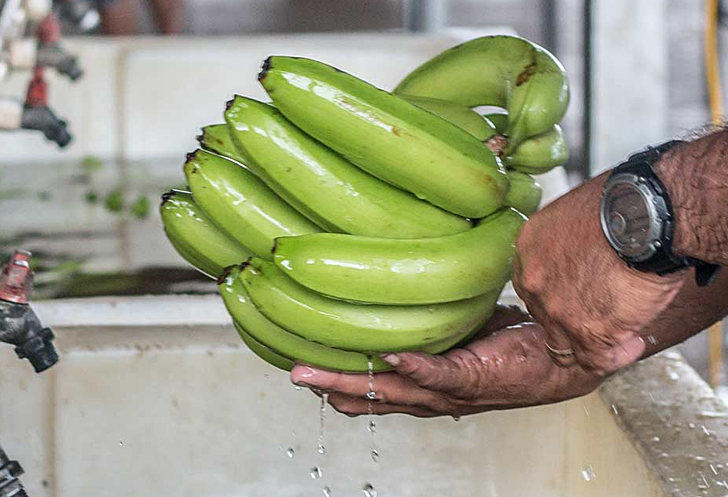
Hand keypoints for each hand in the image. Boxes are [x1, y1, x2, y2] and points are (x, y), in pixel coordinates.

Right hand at [289, 306, 604, 417]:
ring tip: (317, 376)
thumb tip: (416, 284)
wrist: (563, 358)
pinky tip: (387, 359)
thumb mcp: (466, 327)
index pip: (373, 387)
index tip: (306, 367)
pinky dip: (411, 368)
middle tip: (297, 376)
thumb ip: (439, 318)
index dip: (339, 381)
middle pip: (369, 396)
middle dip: (331, 387)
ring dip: (351, 384)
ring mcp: (448, 391)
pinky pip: (435, 376)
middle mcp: (431, 394)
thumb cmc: (516, 343)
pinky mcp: (470, 380)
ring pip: (389, 393)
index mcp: (426, 383)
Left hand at [512, 173, 684, 374]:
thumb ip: (565, 240)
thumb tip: (579, 250)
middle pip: (543, 313)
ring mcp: (555, 310)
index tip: (576, 292)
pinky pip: (596, 359)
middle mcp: (533, 280)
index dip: (554, 291)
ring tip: (618, 331)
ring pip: (562, 344)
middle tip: (599, 312)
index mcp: (528, 247)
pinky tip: (633, 341)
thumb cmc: (624, 201)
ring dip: (589, 341)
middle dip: (570, 316)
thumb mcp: (575, 211)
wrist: (650, 214)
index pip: (531, 283)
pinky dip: (617, 354)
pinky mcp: (586, 332)